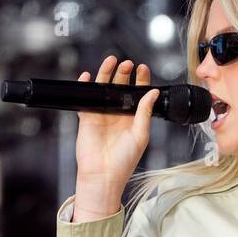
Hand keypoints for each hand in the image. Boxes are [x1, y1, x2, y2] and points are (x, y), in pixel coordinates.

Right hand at [73, 55, 159, 211]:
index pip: (138, 93)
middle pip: (120, 87)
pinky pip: (86, 99)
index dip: (140, 80)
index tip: (142, 68)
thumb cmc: (124, 161)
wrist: (103, 175)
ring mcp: (102, 115)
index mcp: (133, 118)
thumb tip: (153, 93)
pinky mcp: (88, 118)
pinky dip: (85, 86)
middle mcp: (118, 114)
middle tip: (127, 63)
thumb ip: (145, 113)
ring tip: (111, 61)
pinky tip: (87, 76)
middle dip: (124, 73)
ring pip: (104, 88)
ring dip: (106, 74)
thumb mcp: (141, 135)